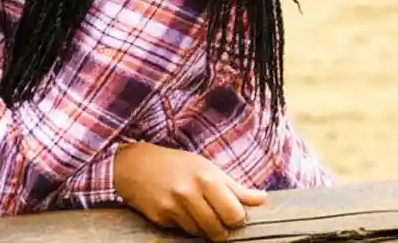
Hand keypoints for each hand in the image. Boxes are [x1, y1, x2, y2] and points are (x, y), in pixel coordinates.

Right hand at [114, 142, 266, 241]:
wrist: (135, 165)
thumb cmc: (176, 164)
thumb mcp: (207, 168)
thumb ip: (235, 187)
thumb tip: (262, 199)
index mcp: (206, 178)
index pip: (234, 214)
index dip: (237, 219)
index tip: (233, 215)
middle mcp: (189, 193)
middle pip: (218, 230)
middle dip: (221, 229)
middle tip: (218, 220)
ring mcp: (172, 206)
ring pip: (200, 233)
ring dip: (202, 228)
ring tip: (196, 211)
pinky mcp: (160, 217)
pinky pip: (181, 230)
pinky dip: (184, 224)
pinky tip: (178, 210)